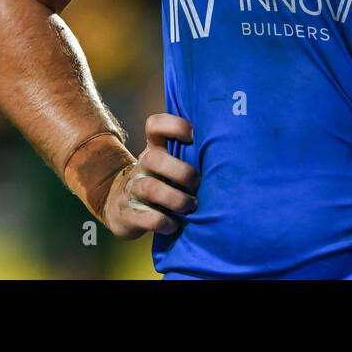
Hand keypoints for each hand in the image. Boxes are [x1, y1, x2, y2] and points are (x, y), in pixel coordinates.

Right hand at [101, 113, 199, 238]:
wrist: (123, 208)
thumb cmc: (160, 182)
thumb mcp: (168, 163)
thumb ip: (189, 154)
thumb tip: (228, 152)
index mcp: (154, 149)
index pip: (155, 125)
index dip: (174, 126)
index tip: (193, 137)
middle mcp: (142, 166)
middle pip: (154, 159)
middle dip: (181, 172)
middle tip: (197, 183)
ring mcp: (133, 190)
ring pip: (151, 189)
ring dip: (176, 199)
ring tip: (190, 206)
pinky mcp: (129, 215)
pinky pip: (147, 218)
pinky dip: (165, 223)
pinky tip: (175, 225)